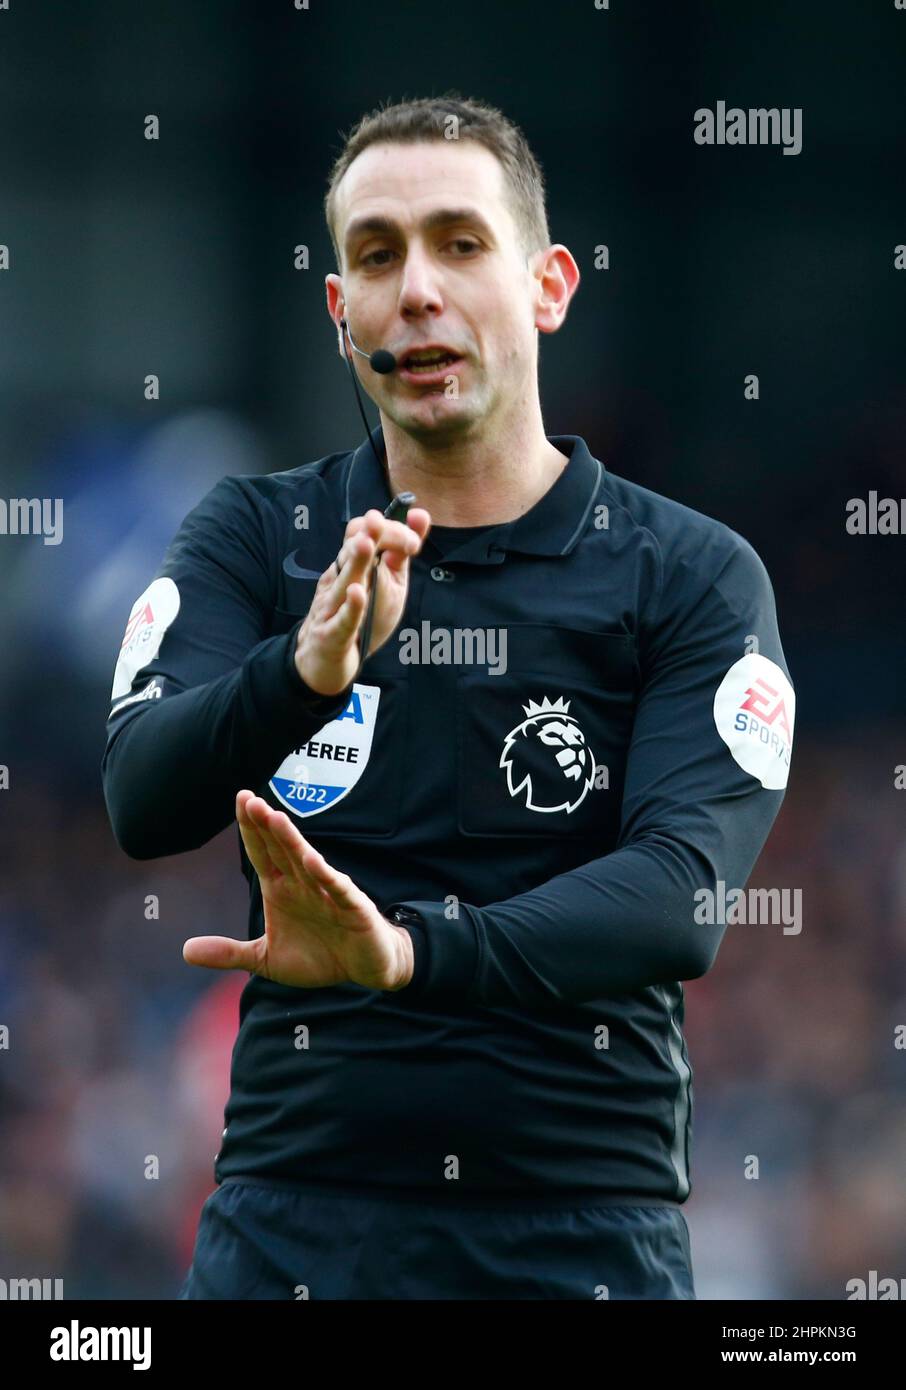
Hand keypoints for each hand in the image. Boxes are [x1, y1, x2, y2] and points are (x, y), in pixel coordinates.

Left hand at [182, 791, 414, 989]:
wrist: (365, 969)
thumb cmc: (319, 956)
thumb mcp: (266, 959)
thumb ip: (230, 953)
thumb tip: (185, 950)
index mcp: (282, 889)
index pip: (262, 852)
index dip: (250, 829)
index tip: (239, 799)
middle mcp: (303, 884)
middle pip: (281, 849)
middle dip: (265, 825)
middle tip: (249, 799)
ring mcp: (328, 893)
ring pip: (307, 861)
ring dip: (291, 841)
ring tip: (275, 818)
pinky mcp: (353, 908)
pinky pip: (338, 889)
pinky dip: (326, 875)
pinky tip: (312, 860)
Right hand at [295, 507, 430, 695]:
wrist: (327, 660)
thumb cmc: (363, 617)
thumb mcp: (390, 582)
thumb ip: (402, 551)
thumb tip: (420, 513)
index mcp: (353, 564)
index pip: (366, 533)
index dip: (391, 531)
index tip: (414, 543)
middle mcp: (340, 579)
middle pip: (353, 548)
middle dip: (373, 536)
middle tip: (390, 529)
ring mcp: (333, 606)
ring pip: (345, 579)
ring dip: (357, 561)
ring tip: (367, 543)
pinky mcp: (331, 634)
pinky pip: (341, 619)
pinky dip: (350, 607)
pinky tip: (358, 593)